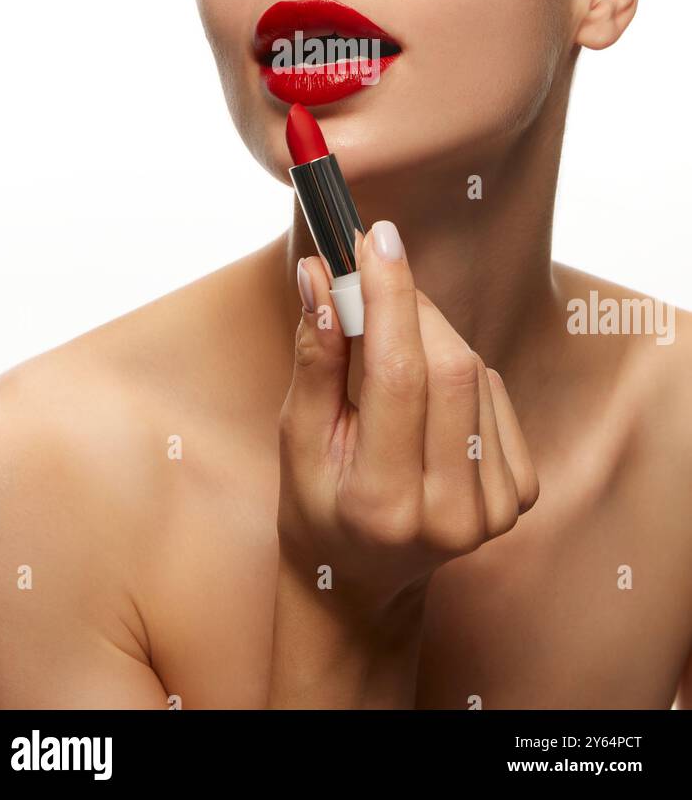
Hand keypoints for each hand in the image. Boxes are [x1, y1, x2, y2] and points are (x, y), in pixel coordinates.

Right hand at [277, 220, 539, 617]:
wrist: (366, 578)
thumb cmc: (319, 505)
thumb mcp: (297, 437)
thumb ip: (314, 358)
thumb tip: (318, 276)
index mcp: (381, 501)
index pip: (397, 374)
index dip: (389, 296)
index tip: (375, 238)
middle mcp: (449, 512)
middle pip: (449, 364)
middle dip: (410, 306)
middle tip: (373, 277)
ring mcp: (494, 509)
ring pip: (475, 371)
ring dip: (431, 337)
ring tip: (389, 360)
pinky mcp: (520, 496)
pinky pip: (493, 392)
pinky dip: (458, 373)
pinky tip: (427, 398)